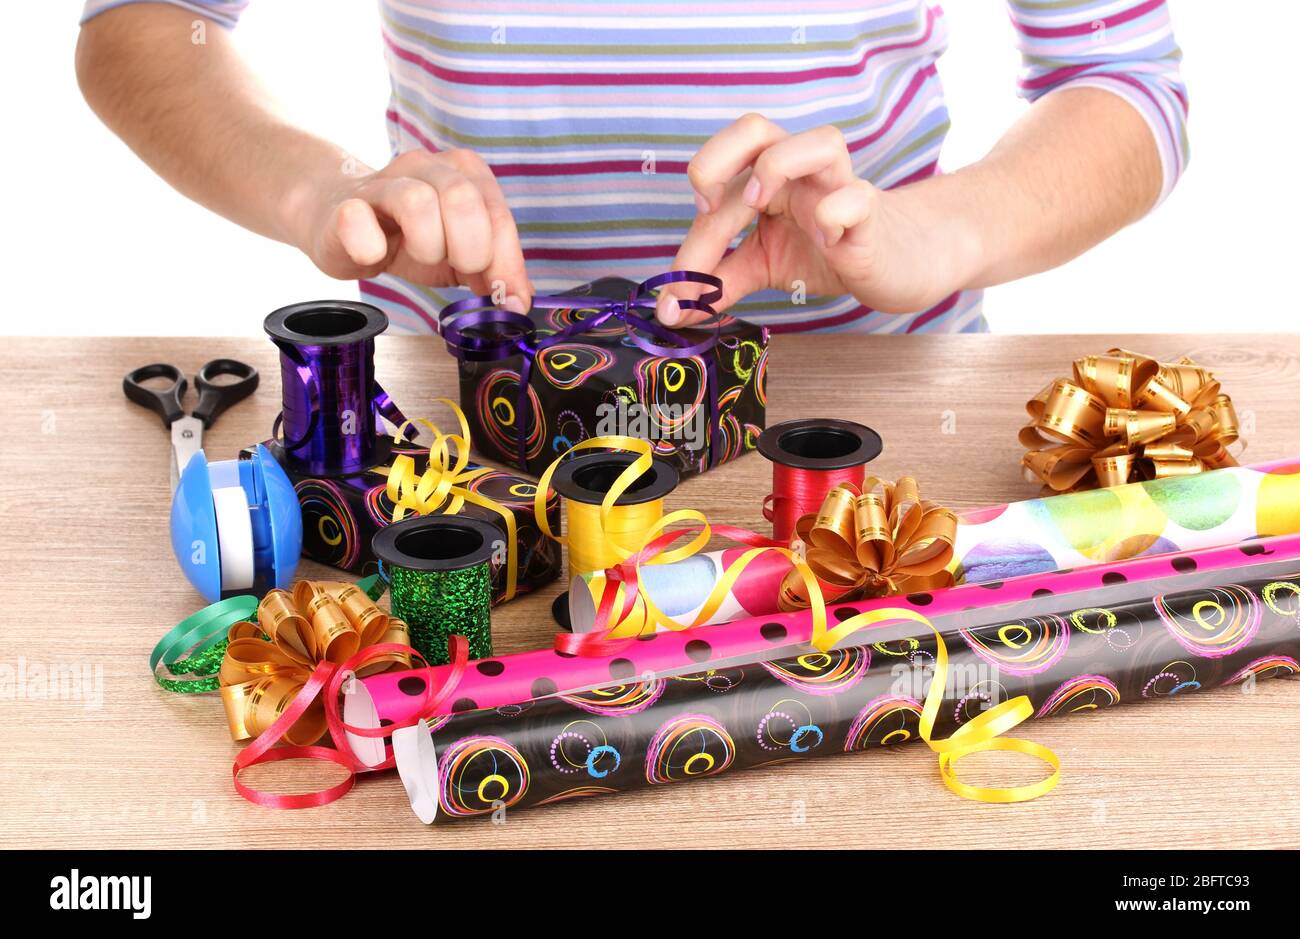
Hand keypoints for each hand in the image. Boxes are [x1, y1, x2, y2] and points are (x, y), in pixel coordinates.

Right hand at [296, 148, 531, 311]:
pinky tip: (375, 255)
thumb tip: (519, 301)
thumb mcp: (460, 253)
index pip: (498, 216)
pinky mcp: (345, 205)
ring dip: (427, 246)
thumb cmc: (407, 236)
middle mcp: (426, 166)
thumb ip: (493, 270)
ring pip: (418, 203)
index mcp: (464, 173)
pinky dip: (370, 247)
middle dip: (470, 250)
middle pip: (463, 200)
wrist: (341, 219)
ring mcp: (383, 182)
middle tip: (458, 270)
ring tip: (420, 256)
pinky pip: (358, 219)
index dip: (507, 263)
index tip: (509, 300)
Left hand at [657, 114, 970, 325]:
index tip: (679, 284)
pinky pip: (856, 200)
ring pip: (818, 141)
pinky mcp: (873, 216)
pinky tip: (826, 242)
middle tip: (706, 218)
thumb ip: (720, 281)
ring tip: (760, 203)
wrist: (899, 264)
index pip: (720, 181)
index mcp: (768, 177)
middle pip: (755, 130)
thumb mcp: (763, 265)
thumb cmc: (829, 252)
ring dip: (777, 165)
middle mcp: (802, 172)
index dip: (694, 233)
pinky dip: (835, 215)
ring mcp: (841, 188)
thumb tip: (673, 307)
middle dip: (714, 170)